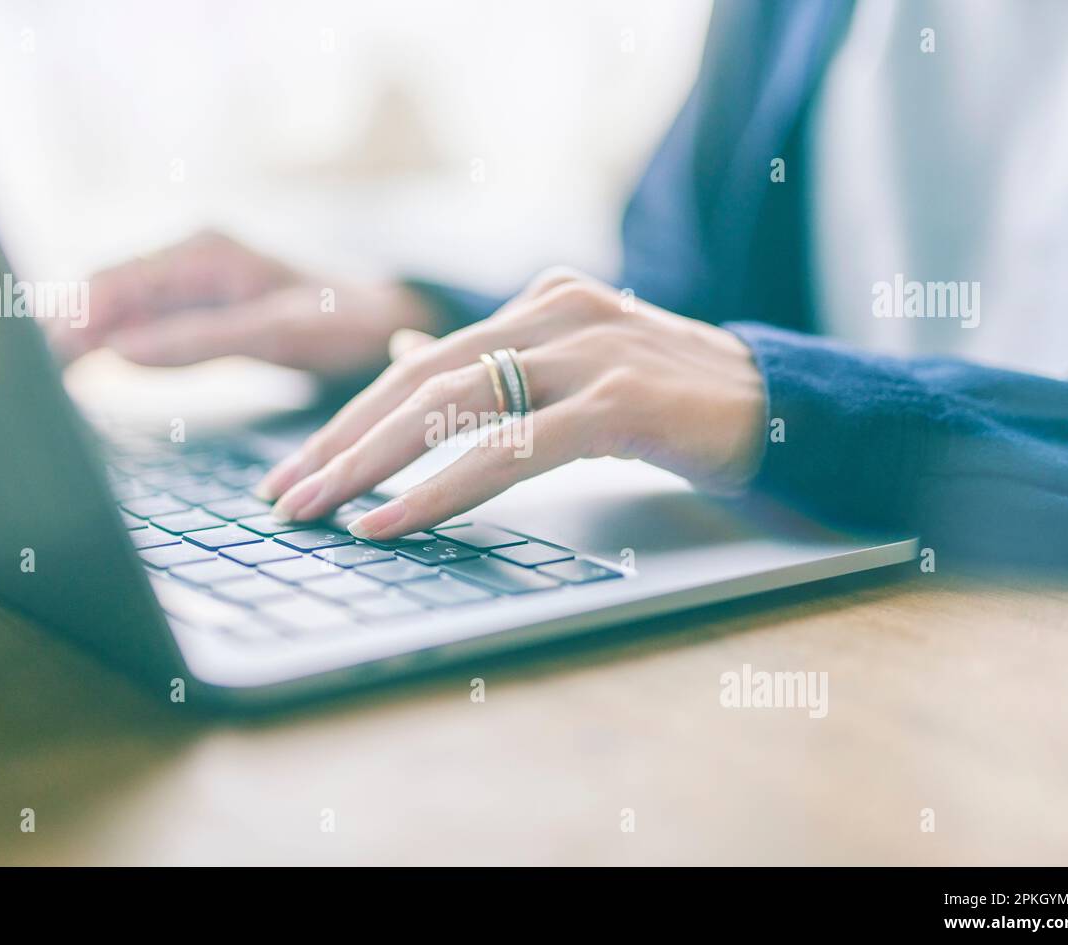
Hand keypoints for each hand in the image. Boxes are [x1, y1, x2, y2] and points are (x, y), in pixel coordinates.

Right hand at [51, 230, 435, 375]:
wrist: (377, 320)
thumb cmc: (340, 321)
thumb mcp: (276, 332)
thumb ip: (199, 341)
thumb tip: (119, 351)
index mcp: (203, 252)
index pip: (113, 283)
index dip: (68, 318)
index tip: (33, 355)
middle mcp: (187, 257)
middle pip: (102, 291)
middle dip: (59, 327)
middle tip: (19, 375)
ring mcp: (188, 281)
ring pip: (113, 308)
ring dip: (76, 337)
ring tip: (32, 376)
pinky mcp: (193, 307)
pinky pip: (137, 323)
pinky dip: (106, 344)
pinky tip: (79, 370)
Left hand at [258, 269, 767, 537]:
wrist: (785, 409)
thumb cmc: (676, 401)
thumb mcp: (575, 370)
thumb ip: (495, 363)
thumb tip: (401, 356)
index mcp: (542, 301)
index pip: (421, 360)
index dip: (349, 415)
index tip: (297, 465)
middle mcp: (556, 311)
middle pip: (419, 378)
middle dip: (340, 441)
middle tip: (282, 495)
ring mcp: (588, 351)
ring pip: (451, 405)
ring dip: (371, 464)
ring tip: (318, 510)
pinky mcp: (618, 400)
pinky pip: (508, 448)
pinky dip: (441, 488)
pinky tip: (392, 520)